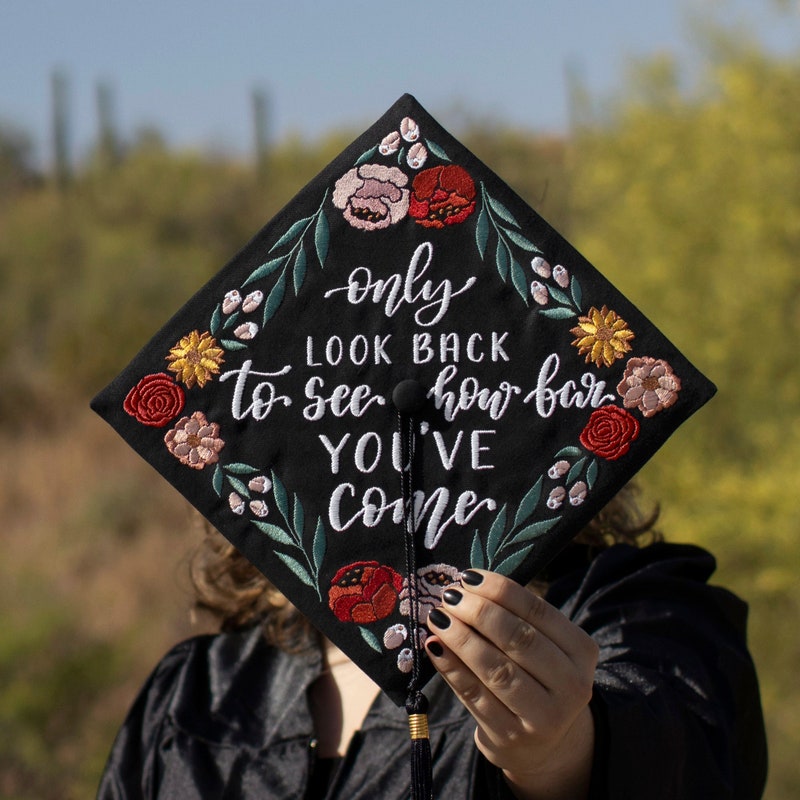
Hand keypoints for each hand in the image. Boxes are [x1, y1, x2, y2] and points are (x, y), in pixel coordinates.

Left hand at [424, 569, 598, 799]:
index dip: (501, 590)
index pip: (539, 612)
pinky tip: (434, 646)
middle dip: (479, 612)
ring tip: (438, 617)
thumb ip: (514, 618)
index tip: (469, 576)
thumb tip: (466, 587)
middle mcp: (571, 686)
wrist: (539, 743)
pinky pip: (474, 695)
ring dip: (461, 638)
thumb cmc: (535, 677)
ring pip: (496, 668)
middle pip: (519, 639)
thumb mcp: (543, 647)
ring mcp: (544, 718)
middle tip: (450, 595)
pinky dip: (451, 667)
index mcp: (582, 651)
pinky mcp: (510, 736)